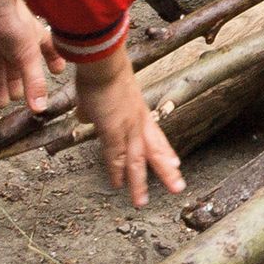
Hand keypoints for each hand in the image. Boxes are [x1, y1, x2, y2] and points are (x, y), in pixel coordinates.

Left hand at [0, 0, 61, 110]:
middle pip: (17, 70)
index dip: (52, 63)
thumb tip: (40, 109)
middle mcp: (14, 45)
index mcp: (33, 41)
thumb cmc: (13, 24)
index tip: (56, 72)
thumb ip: (34, 82)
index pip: (48, 53)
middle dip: (17, 86)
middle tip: (15, 100)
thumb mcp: (28, 55)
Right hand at [73, 55, 184, 207]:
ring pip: (138, 160)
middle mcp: (138, 121)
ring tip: (142, 201)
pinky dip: (117, 172)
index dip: (164, 152)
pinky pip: (116, 156)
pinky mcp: (112, 129)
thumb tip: (86, 115)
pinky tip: (118, 185)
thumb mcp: (101, 94)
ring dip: (140, 182)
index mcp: (139, 112)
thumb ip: (94, 108)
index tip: (174, 164)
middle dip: (167, 171)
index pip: (156, 136)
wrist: (103, 61)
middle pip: (156, 151)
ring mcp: (128, 126)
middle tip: (178, 187)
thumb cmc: (102, 72)